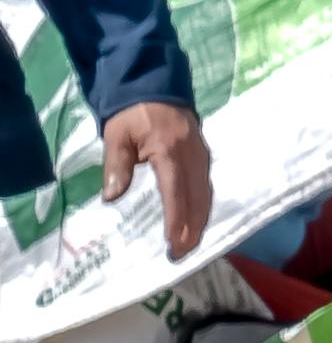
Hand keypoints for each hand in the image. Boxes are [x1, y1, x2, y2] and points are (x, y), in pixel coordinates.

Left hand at [91, 101, 207, 260]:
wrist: (155, 88)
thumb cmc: (132, 115)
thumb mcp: (117, 137)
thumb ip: (116, 166)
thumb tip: (113, 197)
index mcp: (170, 152)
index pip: (175, 192)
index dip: (175, 219)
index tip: (172, 243)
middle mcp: (192, 158)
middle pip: (197, 199)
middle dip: (191, 229)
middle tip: (180, 254)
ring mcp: (202, 157)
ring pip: (206, 196)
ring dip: (200, 222)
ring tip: (190, 244)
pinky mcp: (204, 158)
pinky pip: (207, 188)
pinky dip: (202, 208)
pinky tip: (196, 222)